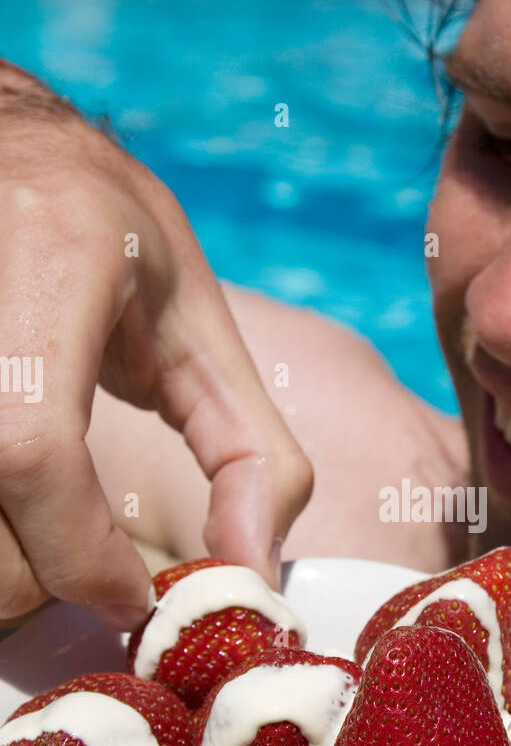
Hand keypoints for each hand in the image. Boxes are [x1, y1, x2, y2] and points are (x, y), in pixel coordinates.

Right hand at [0, 71, 311, 628]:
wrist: (4, 151)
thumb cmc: (105, 236)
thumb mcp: (199, 327)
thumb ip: (247, 452)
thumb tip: (251, 572)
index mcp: (44, 278)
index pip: (30, 451)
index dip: (81, 551)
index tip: (132, 595)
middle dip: (50, 580)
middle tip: (96, 566)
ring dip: (8, 571)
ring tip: (53, 532)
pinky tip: (16, 508)